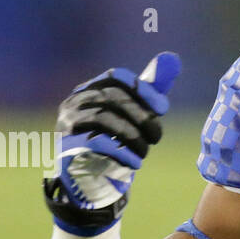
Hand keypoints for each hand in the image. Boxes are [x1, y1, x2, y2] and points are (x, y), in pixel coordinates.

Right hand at [43, 52, 180, 234]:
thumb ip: (151, 88)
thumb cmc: (115, 141)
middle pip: (111, 97)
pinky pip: (94, 144)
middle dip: (141, 116)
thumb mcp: (135, 113)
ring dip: (132, 135)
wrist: (92, 179)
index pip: (116, 76)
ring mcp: (67, 125)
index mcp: (91, 89)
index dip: (142, 89)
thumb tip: (172, 58)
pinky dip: (120, 152)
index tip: (163, 108)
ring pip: (103, 118)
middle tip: (157, 136)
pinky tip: (135, 162)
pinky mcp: (67, 149)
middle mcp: (75, 103)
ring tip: (145, 151)